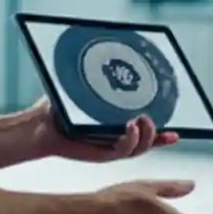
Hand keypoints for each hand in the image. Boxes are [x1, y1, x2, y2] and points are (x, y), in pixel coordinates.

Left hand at [27, 97, 178, 161]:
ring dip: (148, 136)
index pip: (143, 133)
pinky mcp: (99, 154)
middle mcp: (114, 141)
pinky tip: (130, 127)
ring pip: (138, 149)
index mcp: (114, 128)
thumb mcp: (83, 91)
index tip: (176, 132)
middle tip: (159, 122)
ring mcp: (108, 148)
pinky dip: (130, 140)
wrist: (37, 125)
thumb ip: (98, 82)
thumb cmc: (57, 107)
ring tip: (145, 120)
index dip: (161, 135)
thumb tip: (109, 59)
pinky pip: (121, 151)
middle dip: (160, 136)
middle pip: (146, 143)